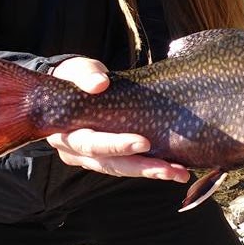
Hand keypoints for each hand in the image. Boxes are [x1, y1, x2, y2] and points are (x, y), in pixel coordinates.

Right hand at [44, 57, 189, 182]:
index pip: (90, 144)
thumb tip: (99, 83)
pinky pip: (130, 166)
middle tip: (168, 169)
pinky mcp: (108, 158)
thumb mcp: (76, 71)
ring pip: (123, 169)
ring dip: (151, 172)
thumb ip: (84, 75)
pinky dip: (151, 168)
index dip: (116, 145)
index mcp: (65, 132)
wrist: (74, 86)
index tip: (143, 143)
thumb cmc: (75, 78)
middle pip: (110, 164)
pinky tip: (175, 170)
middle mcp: (76, 152)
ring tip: (178, 174)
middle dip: (141, 167)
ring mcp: (92, 158)